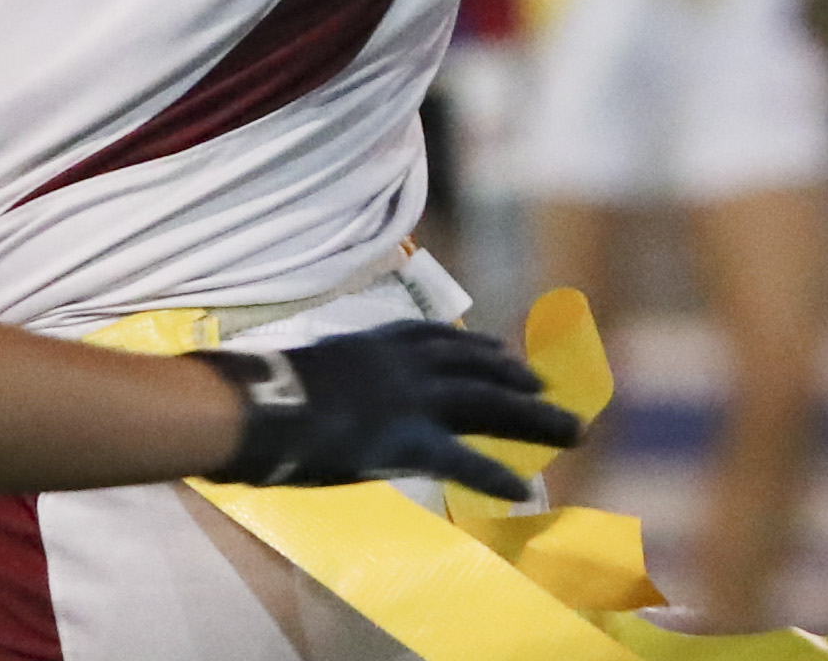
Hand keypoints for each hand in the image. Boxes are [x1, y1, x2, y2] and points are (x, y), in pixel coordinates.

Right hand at [196, 322, 578, 495]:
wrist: (253, 405)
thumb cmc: (261, 392)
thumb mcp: (307, 369)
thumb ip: (333, 378)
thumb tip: (326, 391)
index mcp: (375, 344)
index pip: (438, 337)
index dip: (477, 344)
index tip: (503, 348)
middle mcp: (403, 364)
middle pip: (476, 367)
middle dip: (519, 378)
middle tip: (551, 388)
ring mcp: (409, 400)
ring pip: (487, 404)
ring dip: (535, 418)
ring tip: (573, 431)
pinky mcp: (407, 440)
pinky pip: (462, 459)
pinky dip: (494, 474)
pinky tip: (523, 490)